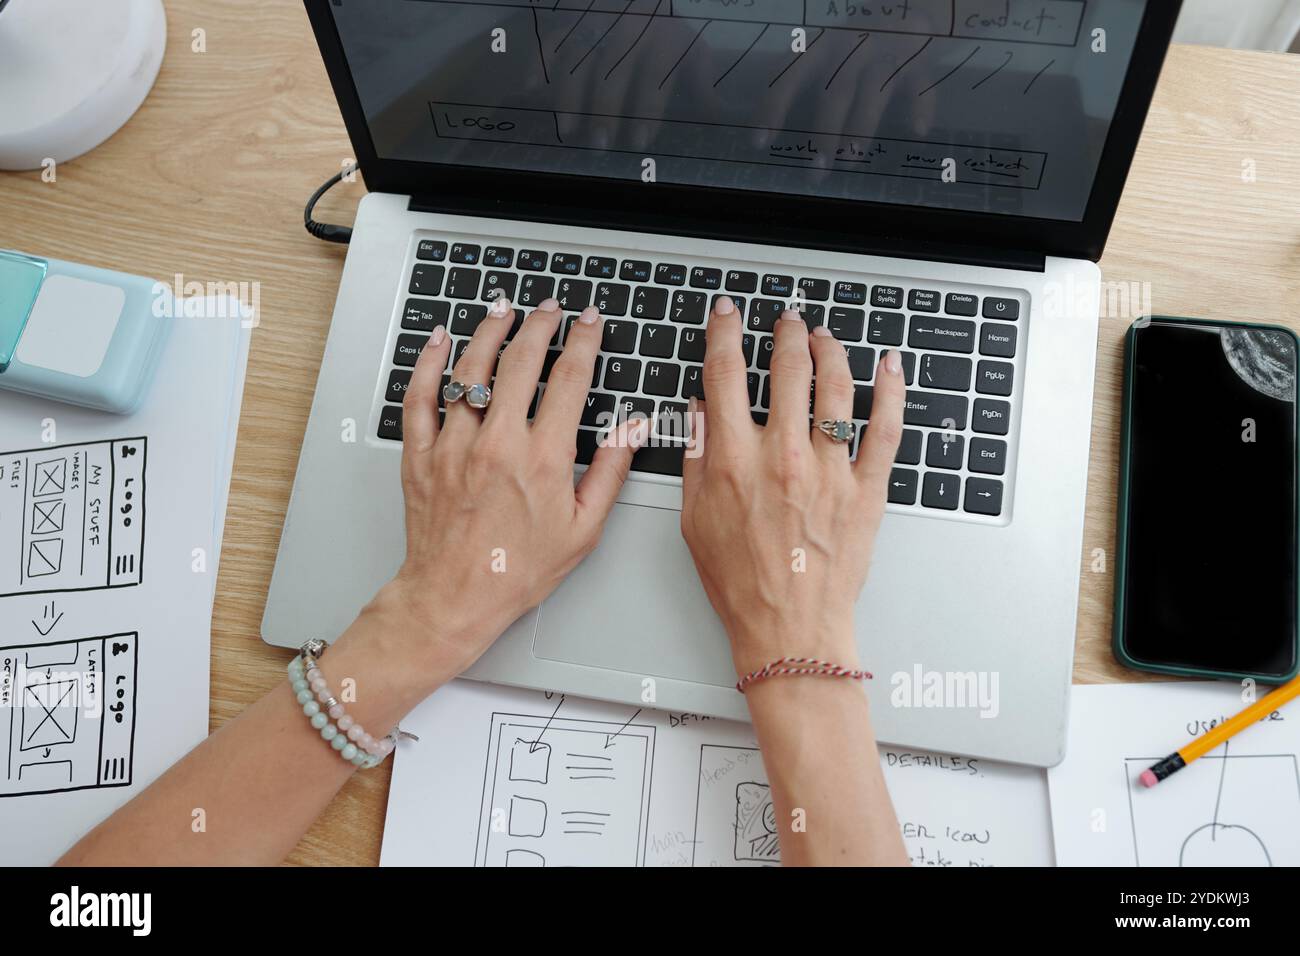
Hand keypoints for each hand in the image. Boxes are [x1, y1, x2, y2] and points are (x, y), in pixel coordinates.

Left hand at [373, 297, 645, 688]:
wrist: (456, 597)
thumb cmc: (518, 570)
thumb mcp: (583, 528)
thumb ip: (610, 471)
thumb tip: (632, 429)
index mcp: (542, 458)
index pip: (570, 379)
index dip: (583, 342)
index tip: (590, 323)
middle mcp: (498, 442)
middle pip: (520, 362)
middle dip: (539, 325)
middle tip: (549, 309)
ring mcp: (455, 444)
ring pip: (471, 369)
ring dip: (489, 331)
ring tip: (503, 309)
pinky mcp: (422, 454)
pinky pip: (420, 397)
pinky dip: (428, 363)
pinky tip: (439, 341)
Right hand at [681, 296, 905, 675]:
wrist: (789, 629)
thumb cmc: (741, 583)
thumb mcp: (694, 519)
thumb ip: (696, 457)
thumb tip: (699, 409)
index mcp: (733, 461)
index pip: (725, 374)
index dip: (724, 333)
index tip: (727, 313)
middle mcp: (783, 457)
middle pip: (787, 368)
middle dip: (784, 332)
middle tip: (785, 321)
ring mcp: (830, 471)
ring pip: (836, 386)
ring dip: (829, 349)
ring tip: (823, 336)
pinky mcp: (867, 489)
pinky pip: (886, 427)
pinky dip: (891, 390)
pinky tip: (889, 366)